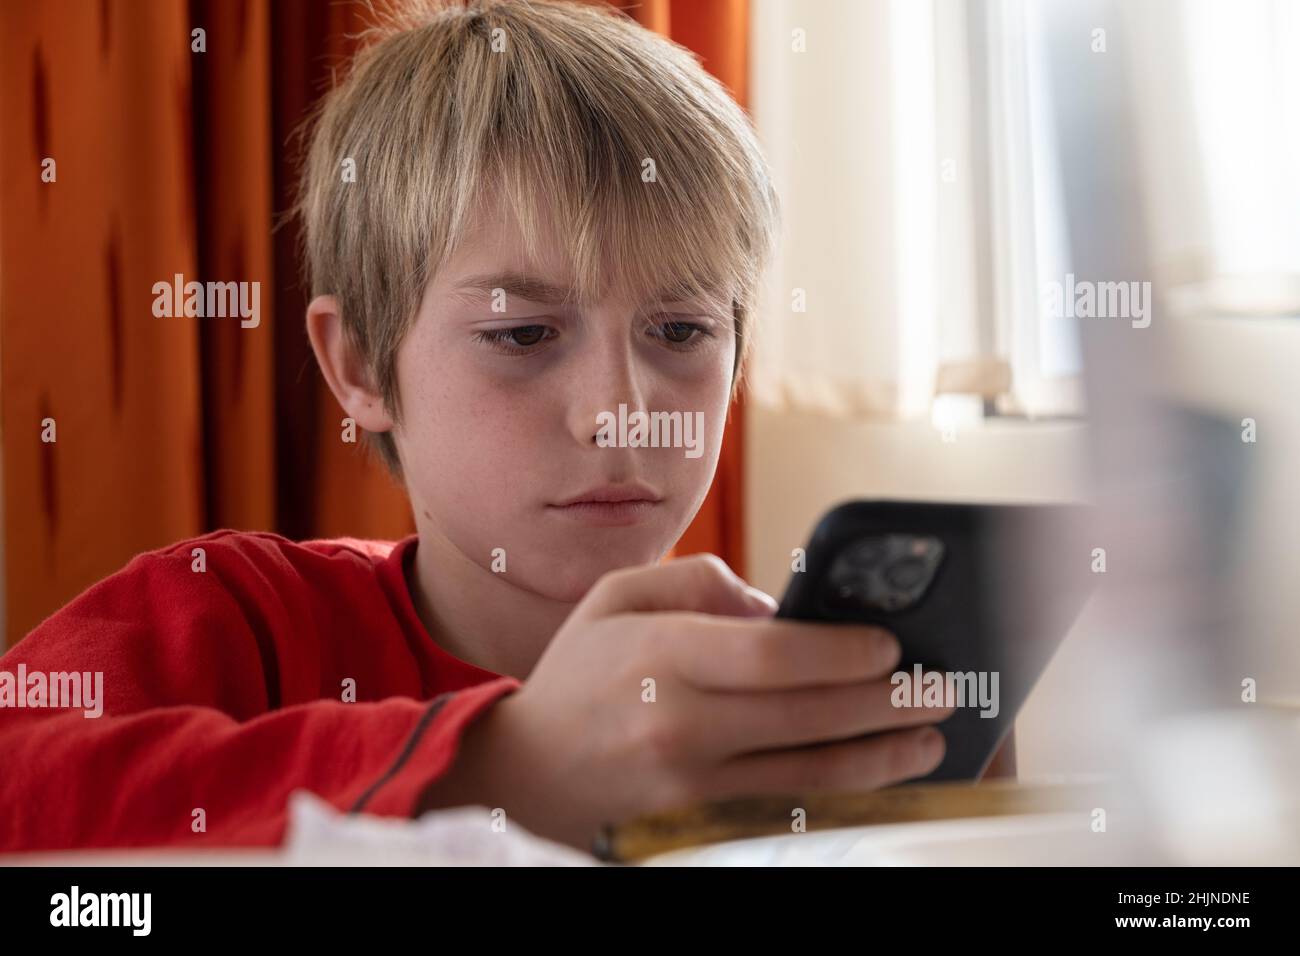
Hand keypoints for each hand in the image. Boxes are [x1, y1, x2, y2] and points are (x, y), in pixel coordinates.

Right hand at [421, 554, 951, 849]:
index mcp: (660, 657)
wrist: (528, 772)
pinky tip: (876, 775)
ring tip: (927, 736)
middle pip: (806, 717)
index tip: (889, 646)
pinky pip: (786, 809)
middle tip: (936, 690)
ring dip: (881, 756)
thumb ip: (699, 583)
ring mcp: (690, 786)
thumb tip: (779, 611)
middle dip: (885, 703)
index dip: (841, 652)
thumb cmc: (580, 674)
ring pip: (809, 774)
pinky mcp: (698, 825)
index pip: (771, 655)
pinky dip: (840, 794)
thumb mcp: (619, 598)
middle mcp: (678, 725)